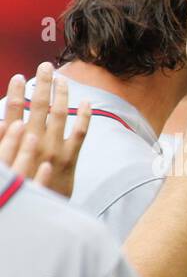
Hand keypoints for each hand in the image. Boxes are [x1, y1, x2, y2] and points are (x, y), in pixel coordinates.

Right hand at [2, 65, 90, 195]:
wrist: (37, 210)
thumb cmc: (20, 183)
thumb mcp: (7, 163)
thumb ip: (3, 141)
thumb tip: (3, 122)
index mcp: (15, 141)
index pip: (13, 110)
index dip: (16, 92)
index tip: (20, 77)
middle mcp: (34, 142)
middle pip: (37, 106)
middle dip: (42, 84)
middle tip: (46, 66)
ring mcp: (53, 149)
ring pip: (58, 114)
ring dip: (61, 94)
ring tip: (63, 79)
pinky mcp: (69, 159)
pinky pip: (79, 133)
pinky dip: (83, 116)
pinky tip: (87, 103)